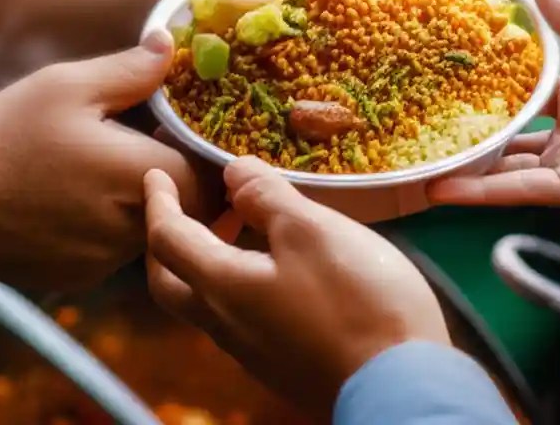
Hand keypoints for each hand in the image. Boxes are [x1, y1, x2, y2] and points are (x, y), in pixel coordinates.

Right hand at [0, 30, 221, 292]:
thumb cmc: (4, 139)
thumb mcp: (68, 87)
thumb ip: (131, 71)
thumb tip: (172, 45)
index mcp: (140, 176)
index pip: (210, 175)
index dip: (208, 154)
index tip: (197, 133)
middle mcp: (133, 228)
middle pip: (185, 207)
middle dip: (179, 178)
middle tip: (155, 146)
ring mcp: (106, 260)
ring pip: (150, 229)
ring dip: (143, 202)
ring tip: (106, 168)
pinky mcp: (80, 277)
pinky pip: (116, 251)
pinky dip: (109, 226)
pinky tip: (76, 200)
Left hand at [144, 157, 449, 414]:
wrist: (403, 387)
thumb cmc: (356, 300)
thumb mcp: (312, 230)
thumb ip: (266, 197)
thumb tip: (232, 173)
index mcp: (222, 288)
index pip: (167, 239)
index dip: (159, 200)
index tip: (156, 172)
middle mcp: (226, 327)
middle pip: (171, 282)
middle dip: (169, 240)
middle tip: (190, 205)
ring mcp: (254, 353)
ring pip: (208, 303)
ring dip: (209, 260)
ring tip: (242, 226)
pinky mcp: (284, 366)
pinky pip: (242, 319)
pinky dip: (241, 282)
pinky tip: (280, 268)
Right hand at [428, 0, 559, 227]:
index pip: (520, 94)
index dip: (482, 89)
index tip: (438, 80)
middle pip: (504, 136)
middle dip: (463, 135)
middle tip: (411, 130)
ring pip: (503, 168)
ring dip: (462, 170)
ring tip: (410, 167)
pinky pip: (522, 192)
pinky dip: (483, 193)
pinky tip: (442, 192)